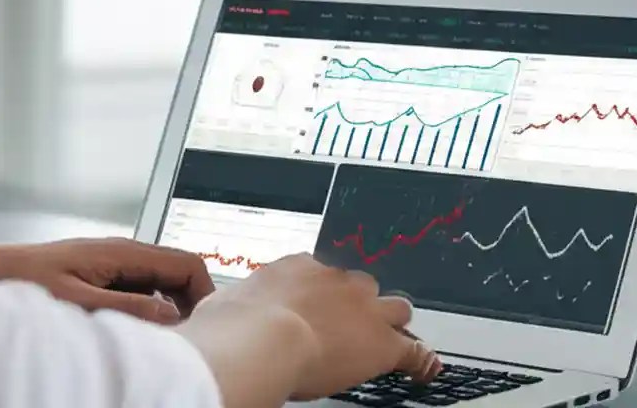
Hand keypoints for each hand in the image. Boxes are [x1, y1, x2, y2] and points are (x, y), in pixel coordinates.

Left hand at [0, 238, 215, 324]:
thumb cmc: (27, 281)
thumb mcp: (80, 301)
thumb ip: (127, 307)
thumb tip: (171, 314)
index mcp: (123, 252)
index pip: (187, 264)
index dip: (204, 294)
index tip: (205, 325)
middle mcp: (124, 252)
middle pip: (179, 272)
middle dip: (190, 303)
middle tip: (187, 336)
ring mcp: (115, 262)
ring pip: (162, 283)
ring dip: (170, 308)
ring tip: (164, 337)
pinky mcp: (104, 274)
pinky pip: (141, 289)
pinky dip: (149, 308)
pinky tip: (138, 329)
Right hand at [177, 254, 441, 407]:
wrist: (262, 339)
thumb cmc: (234, 324)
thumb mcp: (221, 304)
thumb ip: (228, 306)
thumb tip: (213, 316)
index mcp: (296, 268)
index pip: (318, 273)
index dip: (320, 291)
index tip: (314, 303)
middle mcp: (334, 280)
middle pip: (360, 284)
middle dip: (359, 301)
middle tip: (350, 321)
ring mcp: (362, 309)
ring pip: (394, 308)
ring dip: (391, 322)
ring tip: (391, 336)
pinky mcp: (382, 343)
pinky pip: (413, 351)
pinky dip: (418, 360)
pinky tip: (423, 367)